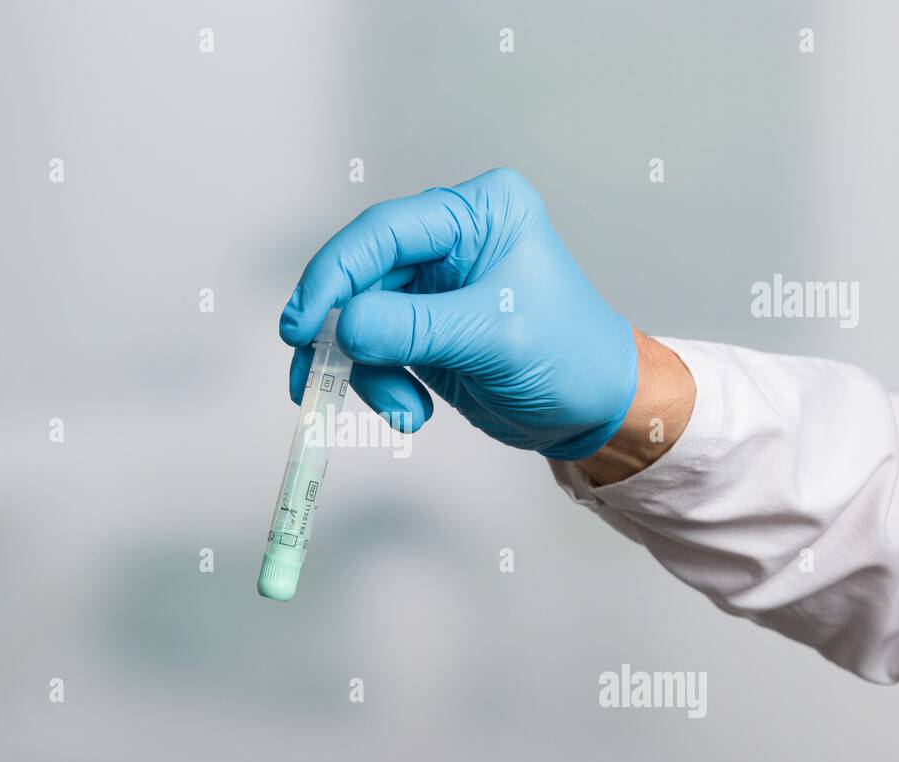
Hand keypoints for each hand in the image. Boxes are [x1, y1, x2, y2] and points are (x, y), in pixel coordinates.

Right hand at [280, 168, 638, 459]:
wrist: (595, 408)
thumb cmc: (571, 356)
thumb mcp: (494, 337)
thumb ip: (414, 329)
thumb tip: (344, 326)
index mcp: (478, 212)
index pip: (384, 231)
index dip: (334, 276)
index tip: (303, 325)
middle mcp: (448, 238)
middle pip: (361, 277)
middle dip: (346, 337)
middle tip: (319, 376)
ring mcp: (431, 284)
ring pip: (358, 320)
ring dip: (368, 373)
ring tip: (405, 412)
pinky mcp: (420, 325)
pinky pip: (372, 350)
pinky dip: (379, 385)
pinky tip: (411, 411)